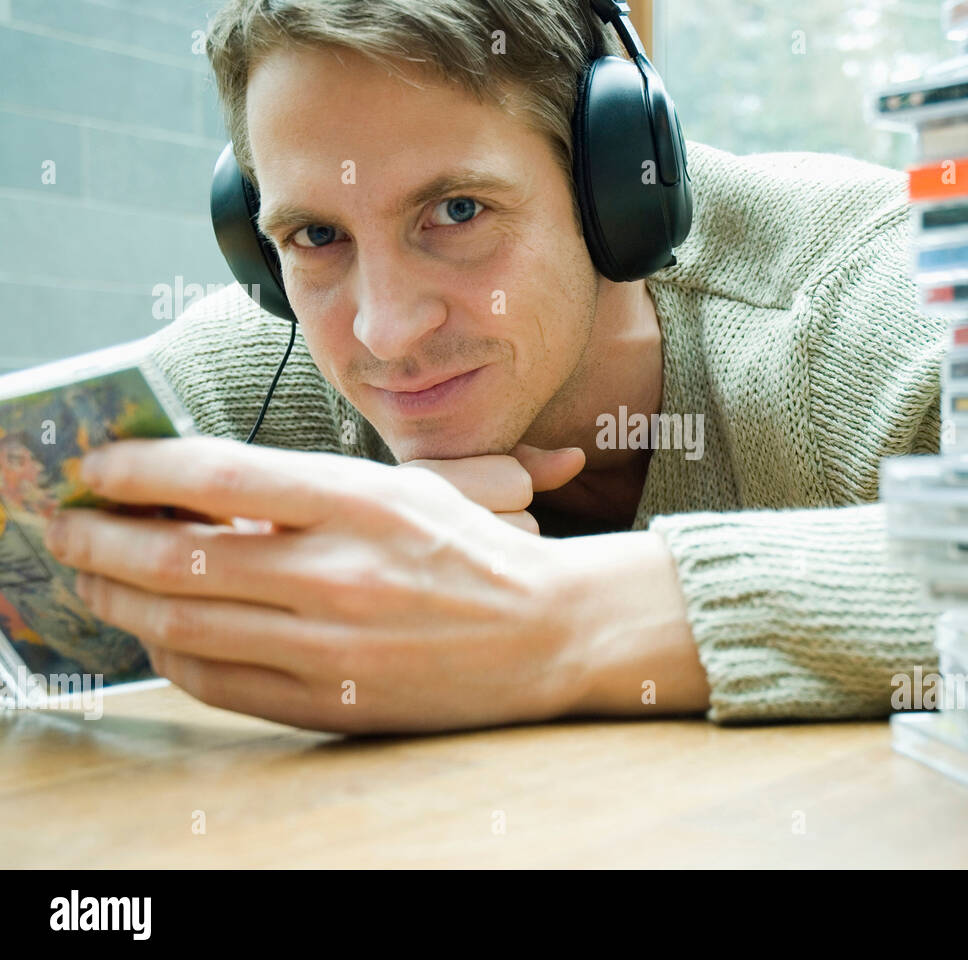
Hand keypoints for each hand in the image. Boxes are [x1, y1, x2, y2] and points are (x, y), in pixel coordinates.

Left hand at [42, 436, 590, 732]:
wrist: (547, 631)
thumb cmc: (476, 551)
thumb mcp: (402, 490)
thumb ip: (304, 493)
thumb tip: (199, 499)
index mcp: (362, 500)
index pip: (216, 473)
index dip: (136, 468)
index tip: (95, 466)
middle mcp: (340, 571)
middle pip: (178, 553)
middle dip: (97, 538)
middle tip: (64, 527)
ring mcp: (332, 644)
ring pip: (183, 620)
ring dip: (116, 597)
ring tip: (89, 580)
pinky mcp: (331, 701)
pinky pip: (216, 679)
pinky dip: (168, 653)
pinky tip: (156, 633)